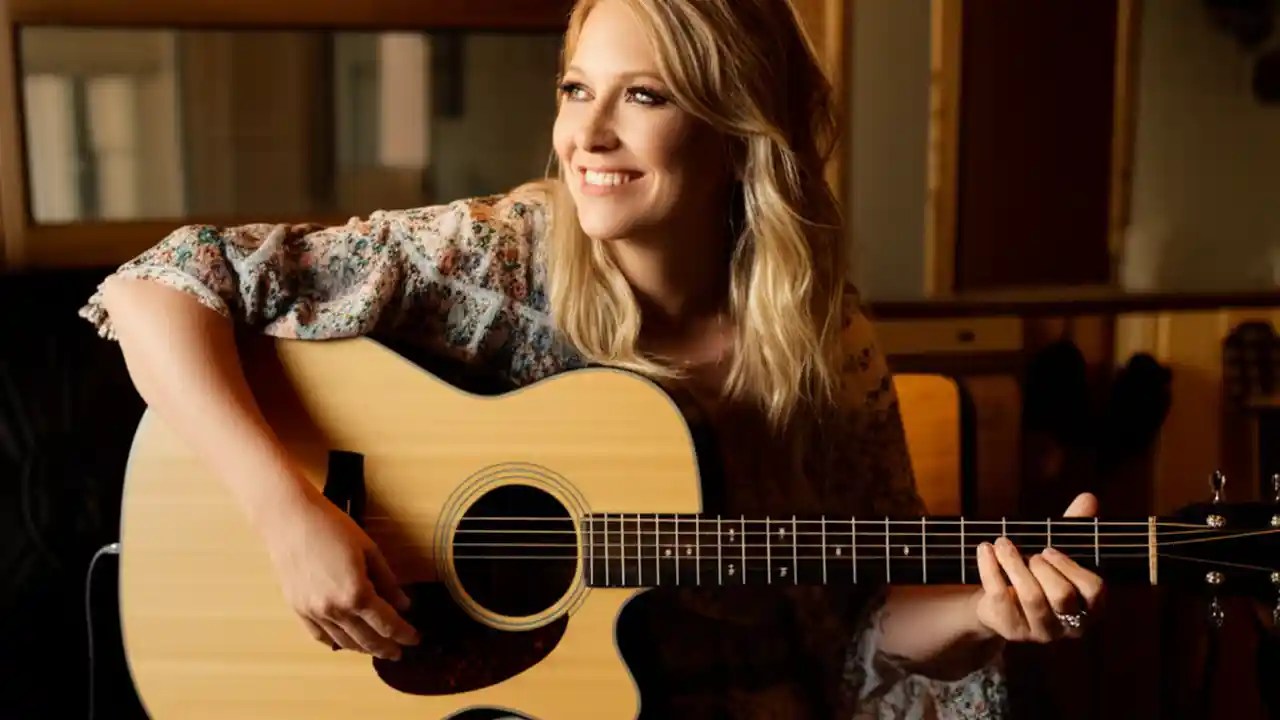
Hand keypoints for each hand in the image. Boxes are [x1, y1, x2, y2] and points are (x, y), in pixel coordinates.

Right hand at [262, 487, 420, 659]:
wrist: (289, 520)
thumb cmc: (333, 527)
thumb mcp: (369, 550)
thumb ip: (387, 581)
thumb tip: (404, 605)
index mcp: (356, 594)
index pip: (387, 624)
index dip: (404, 634)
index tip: (415, 639)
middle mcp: (335, 609)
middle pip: (367, 639)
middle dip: (386, 648)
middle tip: (399, 652)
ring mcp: (314, 612)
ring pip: (344, 641)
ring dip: (363, 648)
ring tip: (376, 649)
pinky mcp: (298, 609)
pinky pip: (319, 635)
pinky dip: (336, 642)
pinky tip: (345, 641)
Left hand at [973, 492, 1105, 642]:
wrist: (1000, 605)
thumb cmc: (1038, 576)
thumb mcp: (1056, 555)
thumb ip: (1074, 529)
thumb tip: (1088, 497)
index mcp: (1090, 609)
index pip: (1094, 590)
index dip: (1072, 566)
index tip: (1049, 549)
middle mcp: (1068, 626)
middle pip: (1062, 595)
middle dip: (1043, 567)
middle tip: (1029, 552)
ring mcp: (1039, 632)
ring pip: (1031, 597)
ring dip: (1014, 563)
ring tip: (1002, 543)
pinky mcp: (1010, 630)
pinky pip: (1000, 597)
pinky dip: (991, 569)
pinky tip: (985, 550)